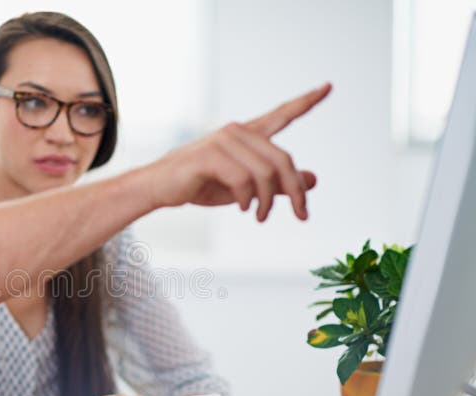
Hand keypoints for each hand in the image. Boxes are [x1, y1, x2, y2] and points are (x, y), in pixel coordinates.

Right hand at [149, 82, 331, 220]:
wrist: (159, 187)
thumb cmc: (200, 185)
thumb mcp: (245, 187)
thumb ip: (277, 183)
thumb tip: (312, 181)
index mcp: (246, 135)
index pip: (281, 115)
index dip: (305, 102)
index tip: (328, 87)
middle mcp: (237, 132)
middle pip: (283, 159)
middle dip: (296, 190)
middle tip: (302, 215)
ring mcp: (223, 142)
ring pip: (265, 173)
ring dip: (268, 202)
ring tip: (261, 217)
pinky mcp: (210, 156)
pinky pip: (243, 180)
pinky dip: (247, 199)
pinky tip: (244, 208)